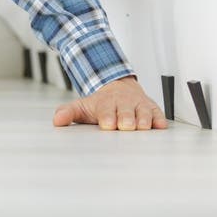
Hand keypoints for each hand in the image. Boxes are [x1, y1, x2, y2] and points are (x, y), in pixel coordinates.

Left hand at [53, 75, 167, 129]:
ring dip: (143, 120)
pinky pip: (158, 114)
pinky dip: (160, 120)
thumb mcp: (81, 106)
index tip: (108, 125)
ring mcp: (138, 105)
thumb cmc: (100, 103)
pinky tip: (160, 126)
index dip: (108, 118)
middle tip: (126, 126)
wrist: (118, 88)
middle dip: (126, 119)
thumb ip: (68, 112)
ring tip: (142, 127)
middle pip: (126, 112)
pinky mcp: (152, 109)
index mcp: (105, 103)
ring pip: (144, 113)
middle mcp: (123, 103)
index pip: (106, 111)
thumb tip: (57, 121)